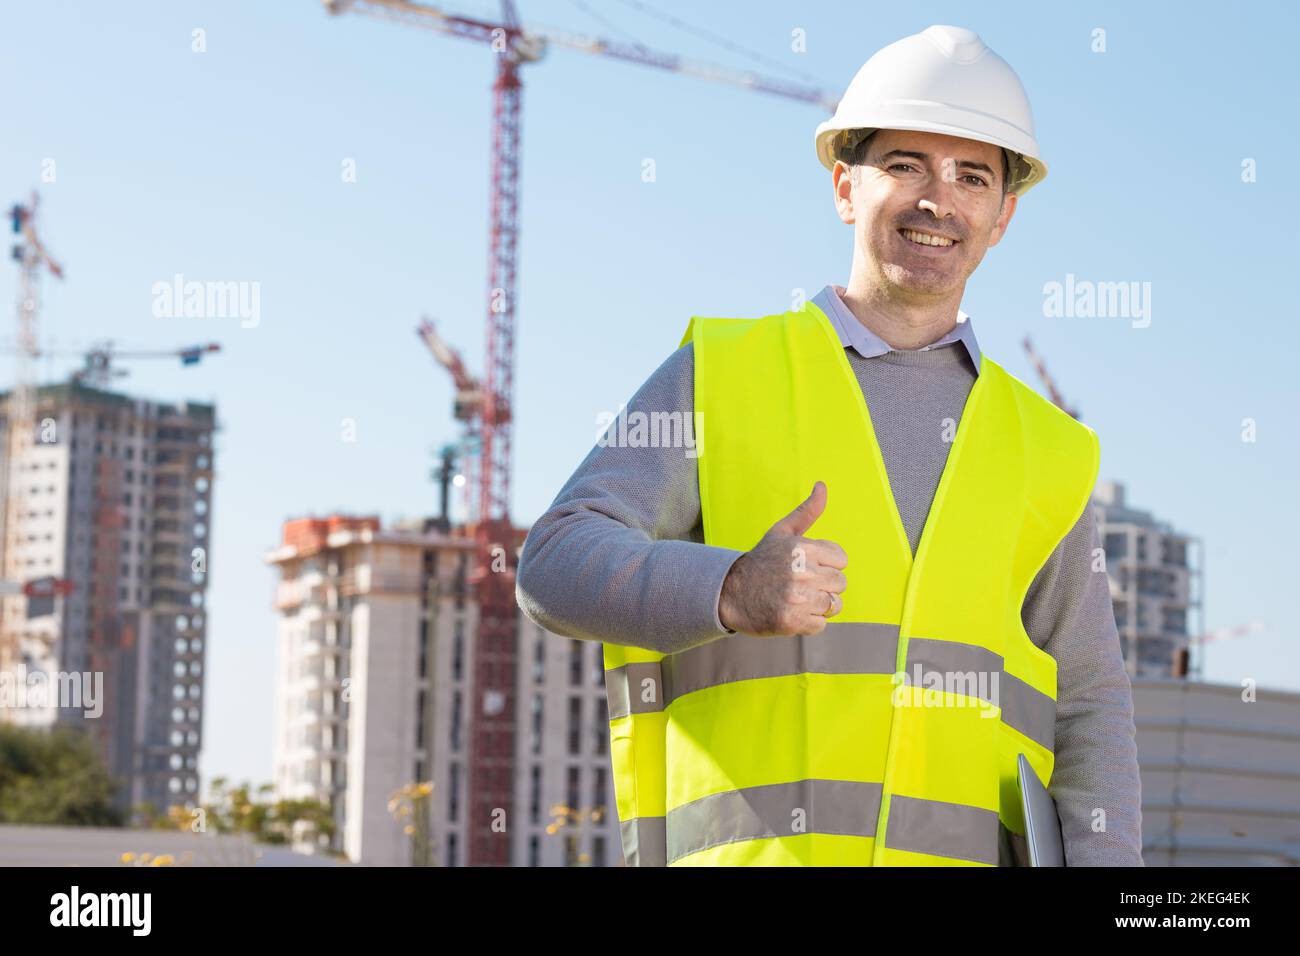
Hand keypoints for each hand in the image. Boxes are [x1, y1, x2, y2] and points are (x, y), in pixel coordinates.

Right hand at [717, 481, 848, 636]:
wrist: (730, 593)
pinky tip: (791, 612)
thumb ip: (807, 511)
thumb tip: (822, 485)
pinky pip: (820, 624)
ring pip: (833, 605)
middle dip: (823, 586)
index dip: (826, 564)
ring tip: (796, 599)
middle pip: (840, 584)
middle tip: (798, 584)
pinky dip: (808, 623)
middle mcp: (801, 571)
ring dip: (817, 605)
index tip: (806, 566)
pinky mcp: (792, 621)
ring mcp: (797, 598)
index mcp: (802, 547)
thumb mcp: (782, 532)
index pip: (841, 560)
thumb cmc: (761, 561)